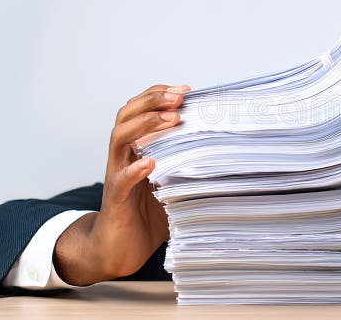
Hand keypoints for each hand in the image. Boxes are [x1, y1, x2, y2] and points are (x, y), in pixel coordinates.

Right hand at [53, 84, 188, 285]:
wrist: (117, 250)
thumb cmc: (145, 216)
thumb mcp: (172, 184)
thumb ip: (188, 166)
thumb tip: (225, 154)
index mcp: (136, 149)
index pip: (140, 111)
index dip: (158, 96)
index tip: (185, 89)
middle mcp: (123, 157)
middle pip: (126, 116)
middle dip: (152, 101)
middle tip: (178, 96)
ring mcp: (116, 176)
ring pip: (119, 139)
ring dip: (145, 125)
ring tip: (170, 118)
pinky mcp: (115, 200)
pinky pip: (121, 181)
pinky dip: (134, 170)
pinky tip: (149, 162)